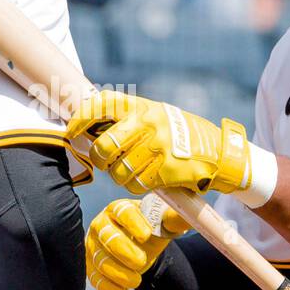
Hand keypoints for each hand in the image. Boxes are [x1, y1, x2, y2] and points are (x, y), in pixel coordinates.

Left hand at [65, 90, 249, 194]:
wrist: (218, 151)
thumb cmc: (179, 133)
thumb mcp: (155, 115)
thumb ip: (126, 118)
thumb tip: (88, 129)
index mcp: (142, 106)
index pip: (101, 104)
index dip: (80, 118)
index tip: (71, 132)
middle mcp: (149, 123)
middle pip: (104, 147)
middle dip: (100, 159)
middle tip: (106, 162)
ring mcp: (158, 146)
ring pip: (118, 171)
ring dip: (120, 176)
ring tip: (131, 171)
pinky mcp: (167, 169)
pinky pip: (137, 184)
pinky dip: (137, 186)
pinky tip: (147, 179)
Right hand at [86, 196, 189, 289]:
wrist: (140, 247)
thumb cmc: (151, 230)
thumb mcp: (163, 224)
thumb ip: (174, 220)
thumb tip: (189, 215)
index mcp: (119, 209)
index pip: (122, 211)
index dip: (133, 223)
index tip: (147, 235)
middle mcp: (101, 224)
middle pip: (107, 236)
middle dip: (124, 250)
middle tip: (142, 261)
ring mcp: (93, 246)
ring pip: (100, 259)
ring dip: (118, 272)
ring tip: (137, 281)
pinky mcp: (91, 265)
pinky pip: (94, 277)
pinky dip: (109, 287)